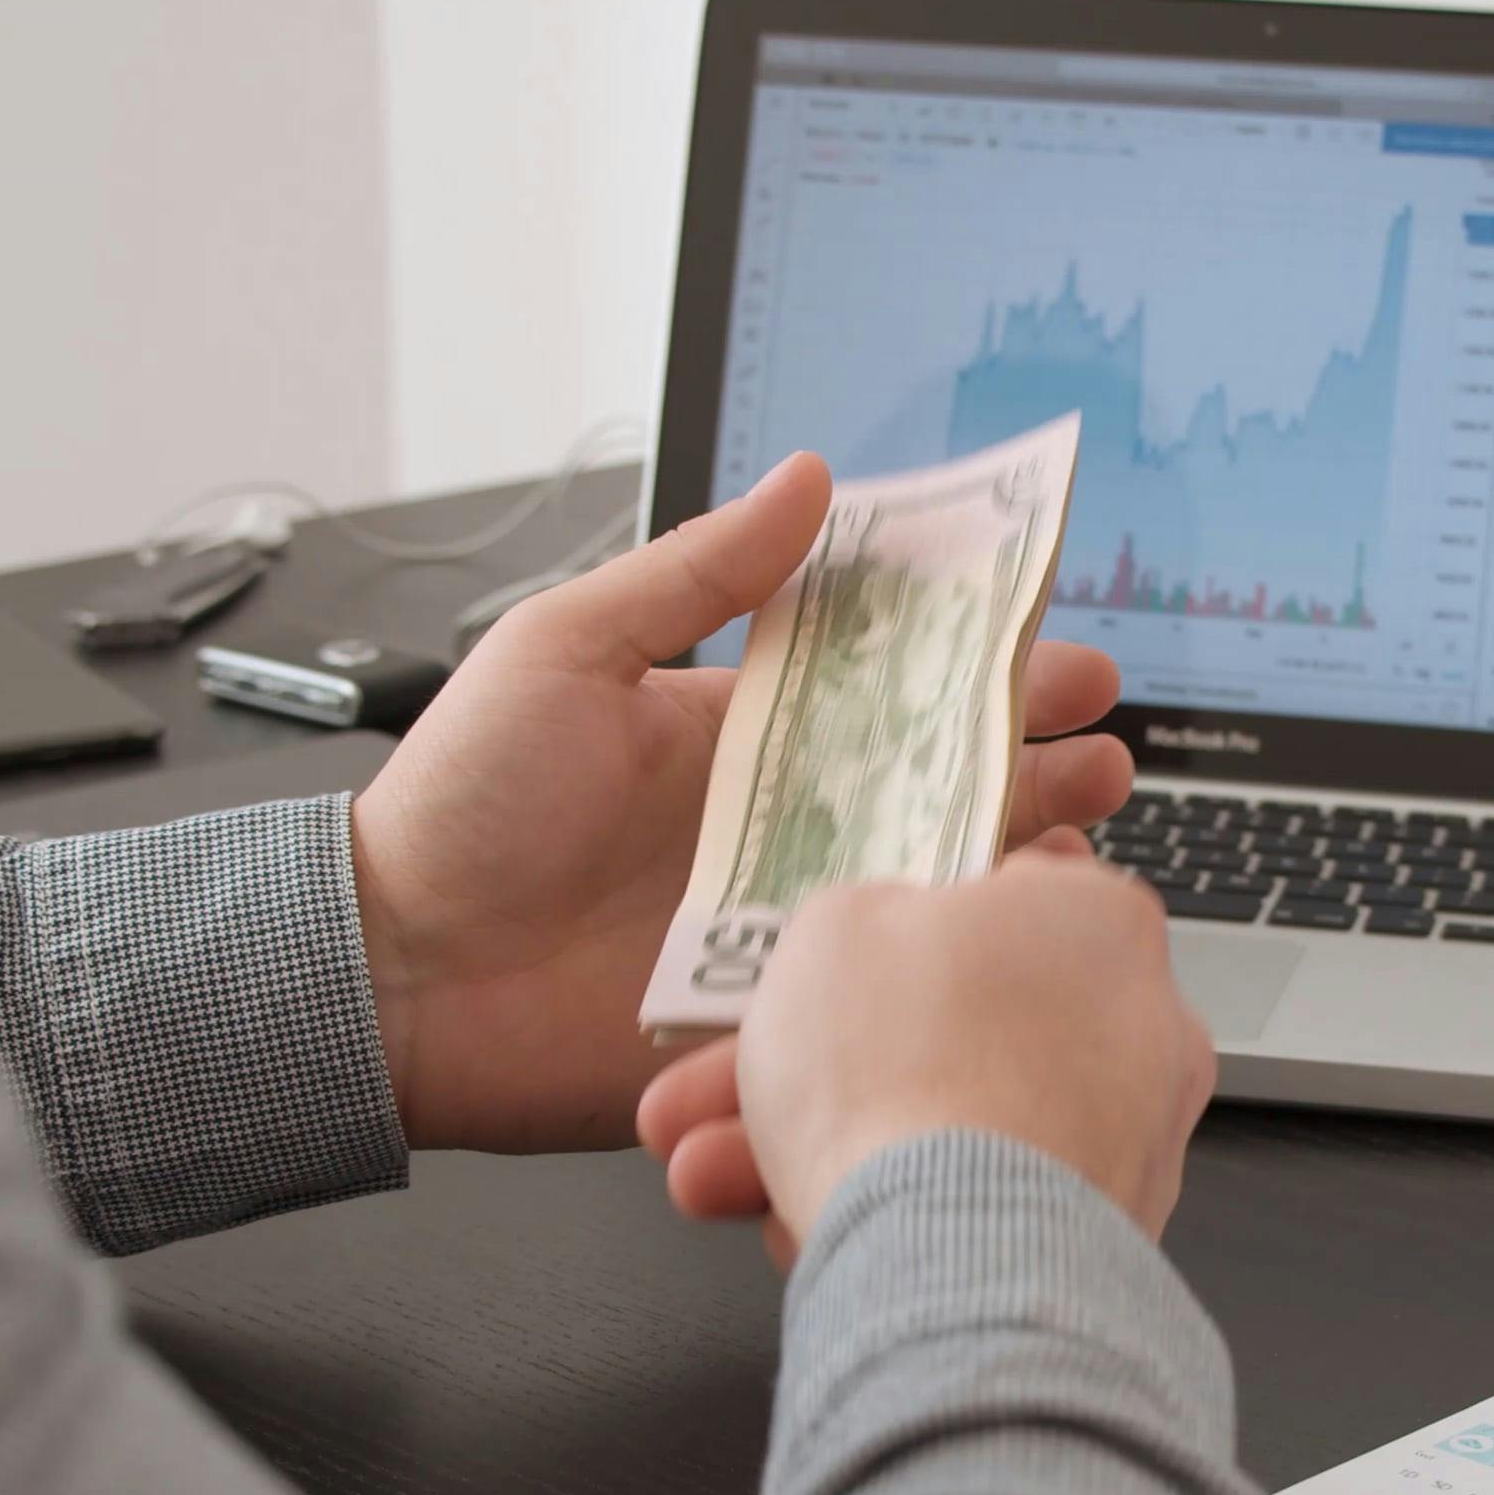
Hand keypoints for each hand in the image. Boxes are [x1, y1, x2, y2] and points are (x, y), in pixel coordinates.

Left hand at [350, 453, 1136, 1152]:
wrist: (393, 980)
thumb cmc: (461, 806)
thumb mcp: (568, 648)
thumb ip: (696, 573)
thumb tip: (807, 479)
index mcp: (742, 730)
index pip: (888, 678)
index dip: (976, 655)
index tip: (1052, 632)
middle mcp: (781, 822)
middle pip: (938, 779)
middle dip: (1032, 752)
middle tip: (1100, 732)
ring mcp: (786, 921)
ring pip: (935, 882)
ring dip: (1018, 851)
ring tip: (1086, 820)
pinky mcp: (778, 1015)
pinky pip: (884, 992)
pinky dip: (954, 967)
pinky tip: (1010, 940)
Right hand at [635, 841, 1215, 1259]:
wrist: (956, 1254)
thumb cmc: (907, 1064)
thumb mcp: (833, 927)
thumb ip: (864, 920)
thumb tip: (876, 941)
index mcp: (1099, 919)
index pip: (1011, 897)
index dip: (912, 927)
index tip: (845, 961)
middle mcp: (1140, 1027)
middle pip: (957, 1030)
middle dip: (828, 1062)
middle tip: (731, 1088)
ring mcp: (1129, 1143)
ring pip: (953, 1127)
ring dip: (828, 1145)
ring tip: (713, 1174)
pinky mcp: (1098, 1242)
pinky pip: (975, 1209)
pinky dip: (892, 1214)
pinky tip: (799, 1229)